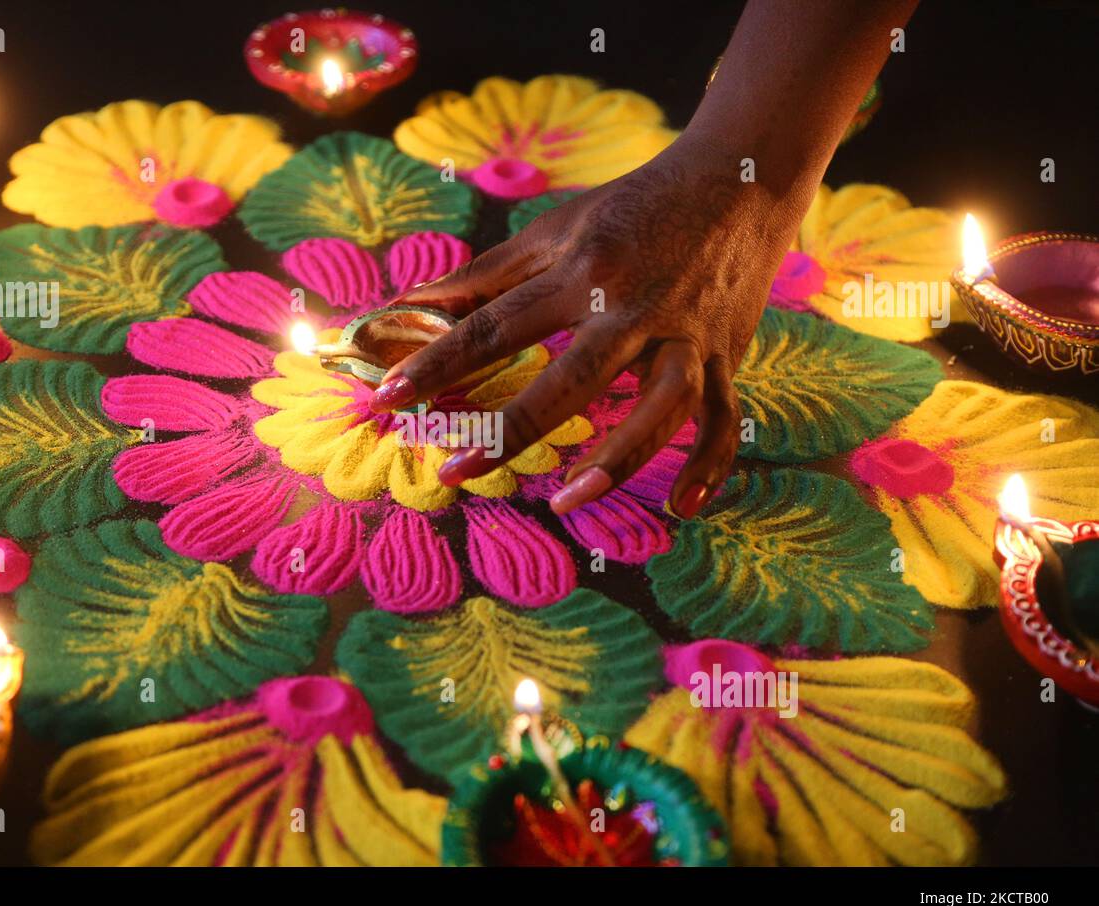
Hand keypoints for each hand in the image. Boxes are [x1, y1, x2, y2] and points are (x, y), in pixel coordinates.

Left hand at [369, 134, 806, 516]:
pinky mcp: (726, 357)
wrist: (741, 179)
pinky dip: (709, 467)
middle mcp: (634, 305)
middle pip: (571, 378)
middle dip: (509, 429)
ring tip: (567, 502)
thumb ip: (485, 275)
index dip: (436, 362)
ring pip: (659, 407)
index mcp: (583, 269)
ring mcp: (687, 336)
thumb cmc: (633, 207)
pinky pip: (724, 421)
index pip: (496, 325)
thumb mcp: (557, 230)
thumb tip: (410, 304)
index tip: (384, 398)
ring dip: (617, 460)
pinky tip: (682, 508)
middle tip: (452, 470)